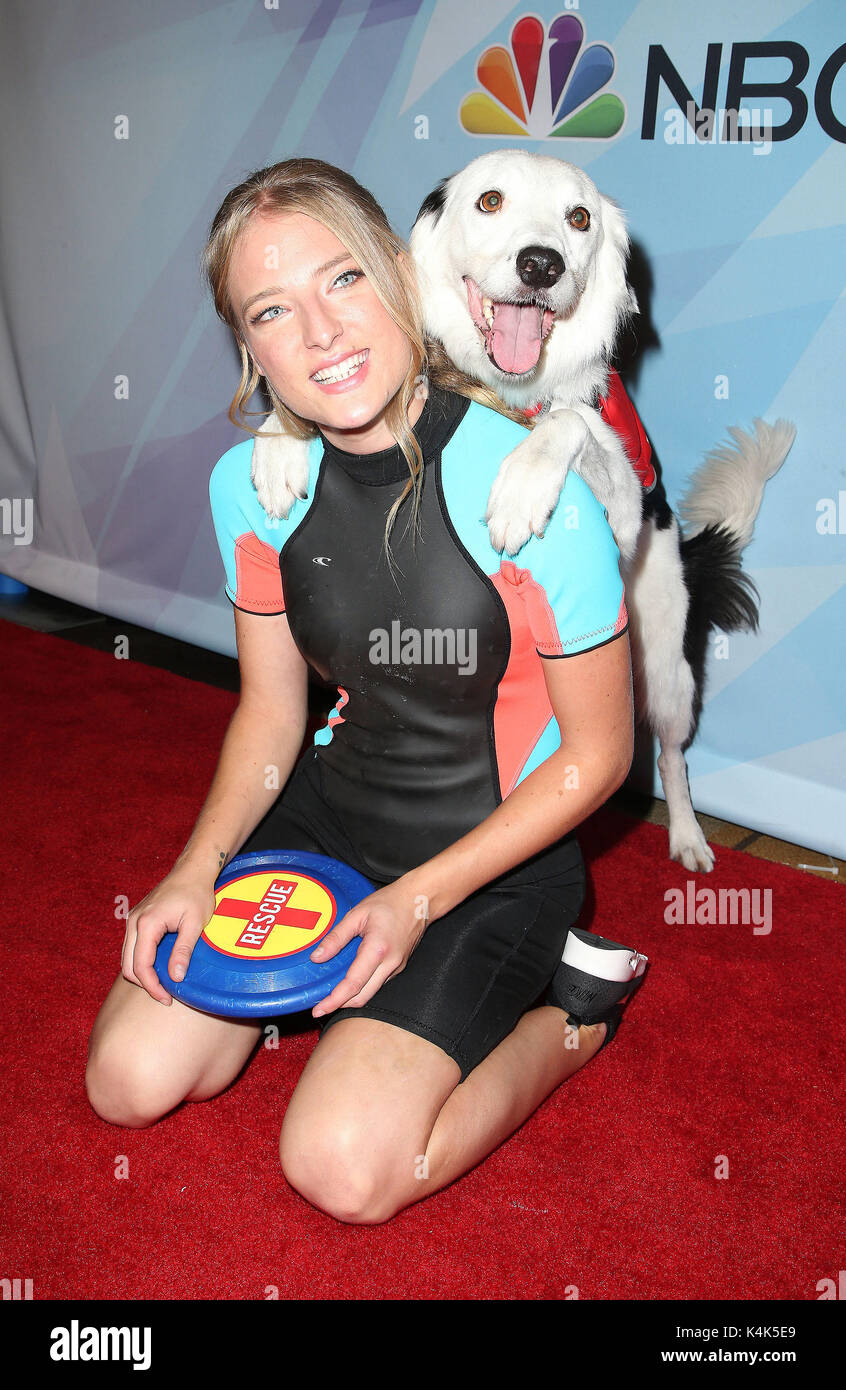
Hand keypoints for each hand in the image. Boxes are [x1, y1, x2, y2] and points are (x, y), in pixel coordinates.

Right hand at [121, 867, 216, 1004]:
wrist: (192, 870)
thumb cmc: (196, 893)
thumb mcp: (195, 923)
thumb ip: (183, 950)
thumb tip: (176, 977)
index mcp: (147, 923)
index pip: (141, 966)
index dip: (152, 987)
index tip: (167, 999)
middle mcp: (134, 922)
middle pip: (127, 966)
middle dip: (144, 984)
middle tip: (165, 996)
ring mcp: (133, 920)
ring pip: (127, 958)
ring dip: (141, 974)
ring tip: (163, 985)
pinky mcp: (137, 919)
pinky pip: (132, 948)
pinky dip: (141, 962)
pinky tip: (159, 967)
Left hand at [308, 879, 428, 1017]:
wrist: (419, 900)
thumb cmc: (390, 903)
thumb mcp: (357, 914)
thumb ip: (336, 937)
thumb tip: (317, 956)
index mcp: (377, 949)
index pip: (353, 984)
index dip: (334, 1000)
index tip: (319, 1009)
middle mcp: (389, 963)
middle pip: (362, 997)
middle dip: (340, 1006)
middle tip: (320, 1007)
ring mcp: (396, 967)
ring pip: (371, 993)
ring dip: (351, 998)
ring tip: (332, 994)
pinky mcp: (398, 967)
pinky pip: (378, 984)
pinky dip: (362, 988)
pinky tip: (350, 981)